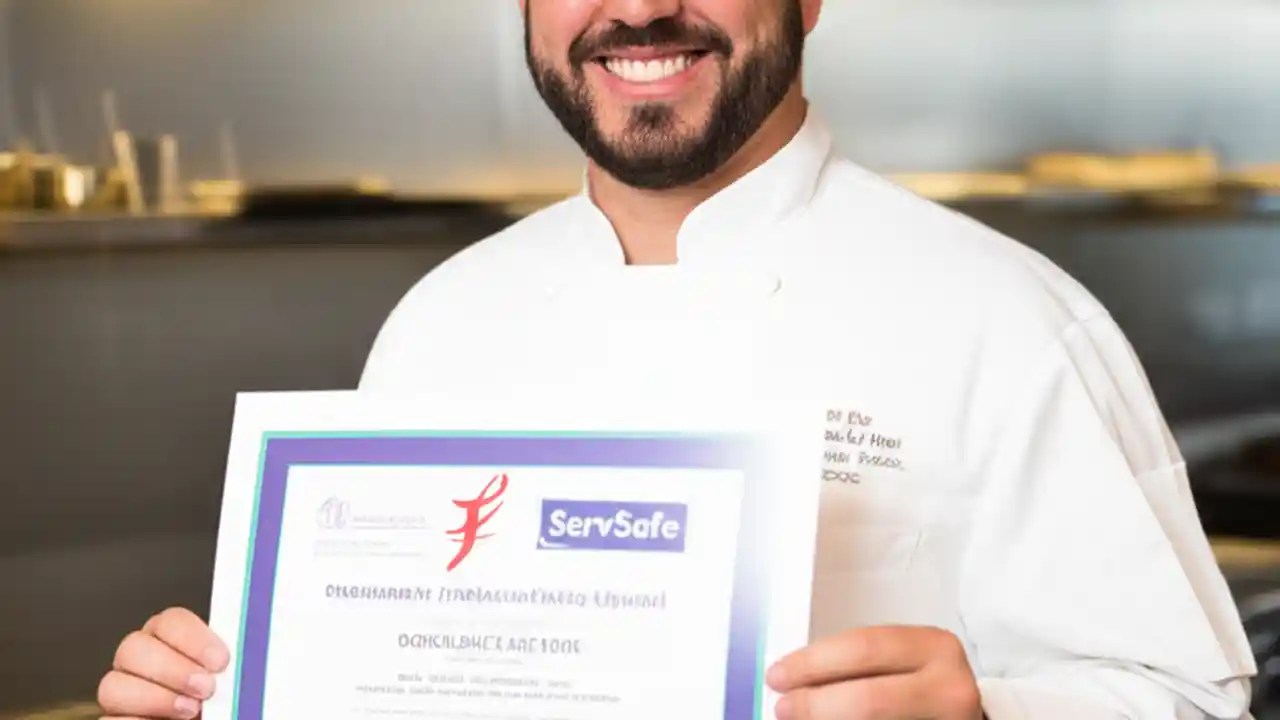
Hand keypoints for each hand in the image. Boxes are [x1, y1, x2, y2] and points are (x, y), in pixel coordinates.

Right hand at [97, 607, 229, 718]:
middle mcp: (141, 662)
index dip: (193, 638)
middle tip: (206, 687)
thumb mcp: (234, 680)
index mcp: (171, 641)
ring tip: (189, 709)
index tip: (220, 659)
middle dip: (172, 668)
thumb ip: (232, 666)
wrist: (222, 718)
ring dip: (153, 697)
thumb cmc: (226, 704)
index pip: (170, 621)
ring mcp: (122, 694)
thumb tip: (235, 661)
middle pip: (134, 647)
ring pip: (113, 685)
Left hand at [765, 625, 982, 719]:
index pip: (863, 649)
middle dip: (816, 704)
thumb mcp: (899, 661)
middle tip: (782, 707)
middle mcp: (951, 687)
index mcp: (935, 647)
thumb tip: (792, 679)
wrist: (964, 717)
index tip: (778, 674)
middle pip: (869, 698)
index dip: (813, 663)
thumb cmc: (923, 686)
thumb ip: (856, 665)